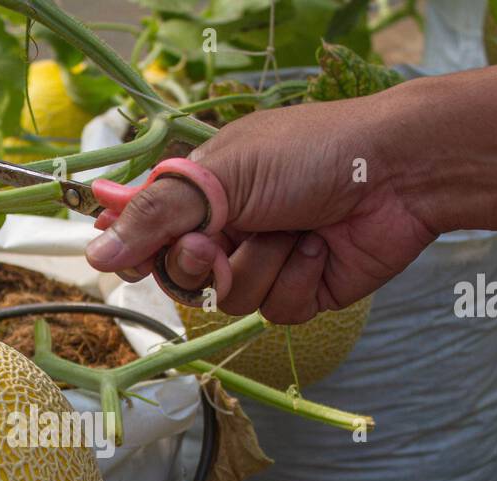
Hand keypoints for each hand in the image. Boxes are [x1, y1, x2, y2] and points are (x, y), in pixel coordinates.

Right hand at [85, 92, 437, 322]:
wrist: (399, 173)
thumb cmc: (312, 152)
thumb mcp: (222, 174)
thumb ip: (156, 215)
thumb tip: (96, 252)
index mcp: (202, 193)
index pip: (145, 235)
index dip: (137, 252)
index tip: (133, 257)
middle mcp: (228, 230)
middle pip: (180, 279)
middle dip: (204, 263)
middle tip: (227, 237)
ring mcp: (264, 263)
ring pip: (230, 300)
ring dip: (263, 265)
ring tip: (295, 229)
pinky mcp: (301, 292)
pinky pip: (276, 312)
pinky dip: (298, 280)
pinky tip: (321, 249)